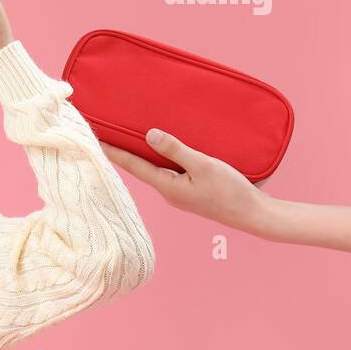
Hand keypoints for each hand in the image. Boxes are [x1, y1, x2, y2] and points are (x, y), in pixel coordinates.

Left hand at [99, 128, 273, 234]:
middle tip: (110, 134)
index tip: (95, 140)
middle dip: (125, 151)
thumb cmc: (231, 192)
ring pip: (156, 170)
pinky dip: (163, 160)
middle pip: (141, 168)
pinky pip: (170, 172)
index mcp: (167, 186)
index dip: (114, 151)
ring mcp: (179, 194)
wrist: (255, 215)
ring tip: (133, 138)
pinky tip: (166, 151)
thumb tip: (149, 135)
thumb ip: (176, 150)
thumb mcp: (203, 166)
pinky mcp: (191, 192)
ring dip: (144, 155)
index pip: (133, 165)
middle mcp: (169, 191)